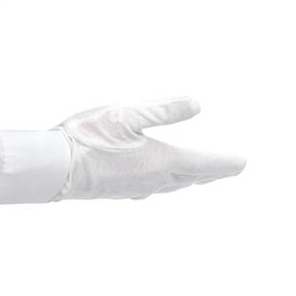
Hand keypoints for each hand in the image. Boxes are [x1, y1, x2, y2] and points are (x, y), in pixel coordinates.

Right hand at [49, 96, 246, 200]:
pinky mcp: (119, 191)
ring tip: (197, 175)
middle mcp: (153, 179)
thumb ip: (163, 110)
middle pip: (191, 178)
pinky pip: (152, 187)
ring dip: (189, 179)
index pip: (204, 164)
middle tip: (228, 169)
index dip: (226, 163)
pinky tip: (155, 181)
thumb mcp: (128, 114)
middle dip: (210, 172)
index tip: (243, 163)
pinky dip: (165, 182)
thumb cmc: (88, 137)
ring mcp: (135, 188)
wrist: (53, 168)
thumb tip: (196, 105)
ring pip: (172, 185)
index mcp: (161, 161)